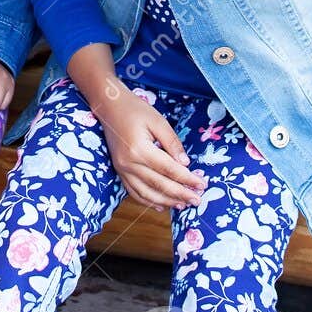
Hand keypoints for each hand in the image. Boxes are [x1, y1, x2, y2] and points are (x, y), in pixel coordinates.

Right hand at [94, 86, 204, 210]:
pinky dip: (148, 201)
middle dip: (180, 194)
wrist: (109, 106)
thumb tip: (186, 164)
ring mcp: (122, 169)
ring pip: (146, 193)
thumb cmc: (135, 110)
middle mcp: (128, 163)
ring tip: (183, 205)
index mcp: (139, 149)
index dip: (187, 179)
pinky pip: (134, 192)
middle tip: (197, 200)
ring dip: (166, 202)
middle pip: (159, 184)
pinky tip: (161, 206)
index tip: (202, 184)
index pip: (169, 169)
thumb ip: (172, 143)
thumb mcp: (158, 121)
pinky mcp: (119, 171)